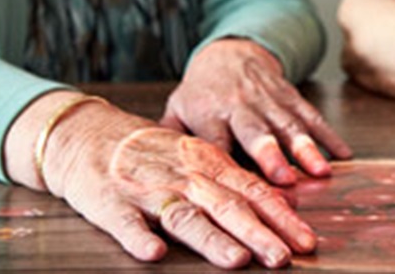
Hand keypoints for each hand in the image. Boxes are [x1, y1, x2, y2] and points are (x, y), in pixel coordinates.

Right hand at [46, 109, 315, 268]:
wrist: (88, 134)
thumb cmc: (150, 152)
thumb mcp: (197, 158)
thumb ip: (235, 181)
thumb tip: (285, 203)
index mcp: (207, 164)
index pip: (252, 190)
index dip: (281, 216)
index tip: (307, 241)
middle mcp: (184, 176)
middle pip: (226, 205)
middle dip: (258, 232)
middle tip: (284, 257)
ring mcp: (148, 191)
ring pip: (184, 216)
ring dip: (211, 239)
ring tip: (236, 260)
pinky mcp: (111, 204)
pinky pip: (125, 223)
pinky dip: (138, 238)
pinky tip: (152, 254)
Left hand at [161, 39, 352, 185]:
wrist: (230, 51)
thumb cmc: (201, 92)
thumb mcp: (177, 108)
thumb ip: (171, 139)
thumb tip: (156, 175)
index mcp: (207, 111)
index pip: (215, 139)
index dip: (226, 161)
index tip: (236, 188)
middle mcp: (239, 104)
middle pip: (255, 130)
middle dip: (270, 154)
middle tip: (285, 178)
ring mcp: (267, 98)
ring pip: (289, 124)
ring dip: (307, 148)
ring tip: (322, 170)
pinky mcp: (289, 95)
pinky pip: (311, 114)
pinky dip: (328, 134)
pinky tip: (344, 154)